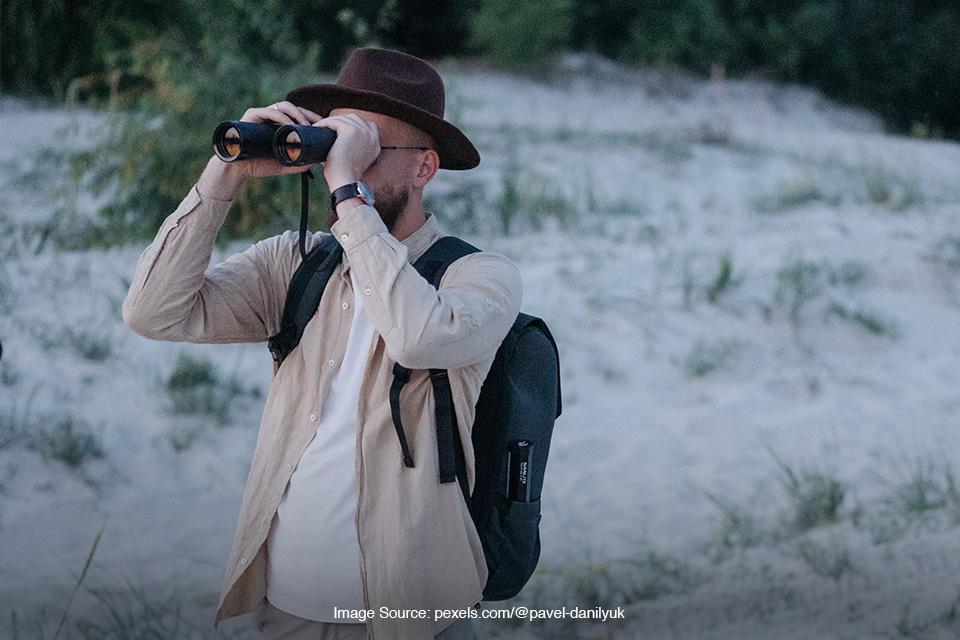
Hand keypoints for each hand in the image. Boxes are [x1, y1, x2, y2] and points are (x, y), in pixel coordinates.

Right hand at [197, 101, 321, 199]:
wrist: (237, 169)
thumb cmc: (259, 165)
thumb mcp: (284, 164)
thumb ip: (299, 163)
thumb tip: (317, 162)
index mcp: (280, 125)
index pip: (300, 115)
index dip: (313, 118)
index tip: (324, 126)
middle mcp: (272, 117)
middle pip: (294, 108)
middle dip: (308, 115)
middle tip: (318, 125)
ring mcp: (262, 115)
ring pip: (283, 106)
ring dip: (297, 114)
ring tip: (306, 126)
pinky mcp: (251, 116)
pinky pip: (268, 111)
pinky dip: (280, 116)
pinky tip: (290, 125)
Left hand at [313, 113, 380, 190]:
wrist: (345, 181)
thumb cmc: (345, 175)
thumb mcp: (355, 160)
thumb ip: (354, 148)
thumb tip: (338, 139)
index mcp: (375, 145)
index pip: (367, 125)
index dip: (352, 124)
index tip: (339, 129)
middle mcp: (372, 137)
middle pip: (355, 118)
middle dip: (341, 120)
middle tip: (328, 126)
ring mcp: (363, 132)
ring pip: (344, 118)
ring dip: (331, 121)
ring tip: (320, 127)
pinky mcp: (351, 130)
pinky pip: (335, 121)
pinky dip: (325, 123)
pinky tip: (318, 127)